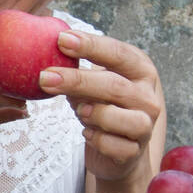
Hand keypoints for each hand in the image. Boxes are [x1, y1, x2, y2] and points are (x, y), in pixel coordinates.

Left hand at [37, 31, 163, 184]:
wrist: (120, 148)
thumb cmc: (103, 105)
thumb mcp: (91, 84)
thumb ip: (77, 70)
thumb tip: (45, 56)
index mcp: (140, 70)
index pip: (118, 53)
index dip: (90, 46)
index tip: (61, 41)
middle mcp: (147, 96)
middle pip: (115, 86)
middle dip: (78, 81)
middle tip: (45, 77)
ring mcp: (145, 125)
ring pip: (123, 119)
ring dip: (95, 114)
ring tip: (79, 111)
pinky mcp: (135, 151)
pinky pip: (116, 147)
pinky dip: (98, 140)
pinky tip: (87, 133)